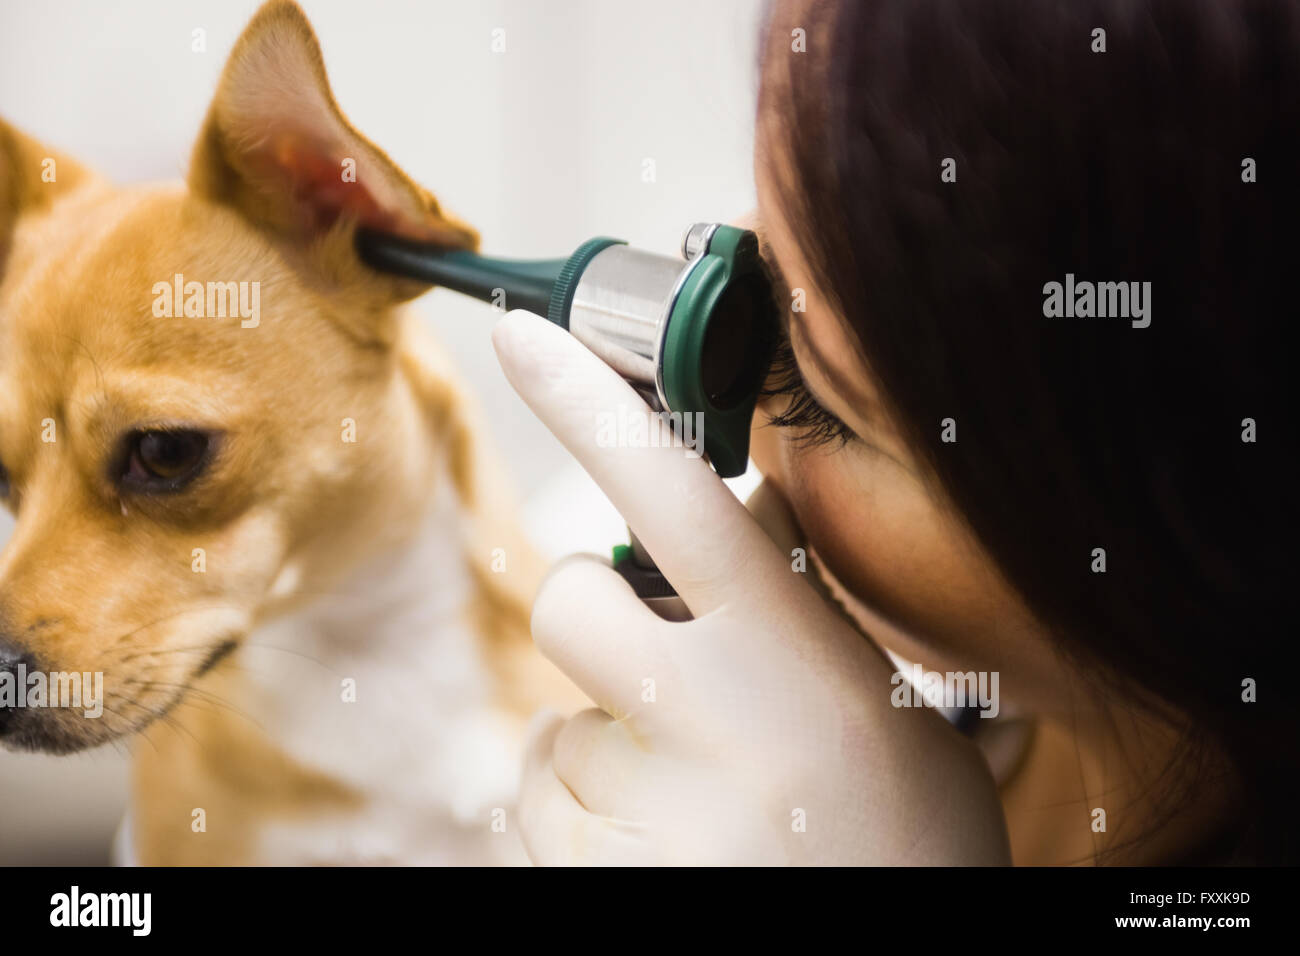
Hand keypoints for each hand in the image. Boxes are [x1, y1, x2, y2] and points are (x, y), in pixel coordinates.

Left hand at [493, 309, 1009, 864]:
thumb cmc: (896, 845)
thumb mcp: (881, 709)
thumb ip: (802, 613)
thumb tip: (747, 512)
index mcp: (793, 662)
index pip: (673, 489)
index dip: (590, 399)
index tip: (525, 336)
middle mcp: (710, 723)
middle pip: (569, 598)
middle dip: (594, 613)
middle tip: (654, 659)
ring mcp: (639, 808)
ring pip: (557, 722)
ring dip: (605, 745)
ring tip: (698, 801)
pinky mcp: (582, 875)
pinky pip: (539, 803)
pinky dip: (584, 815)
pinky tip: (664, 849)